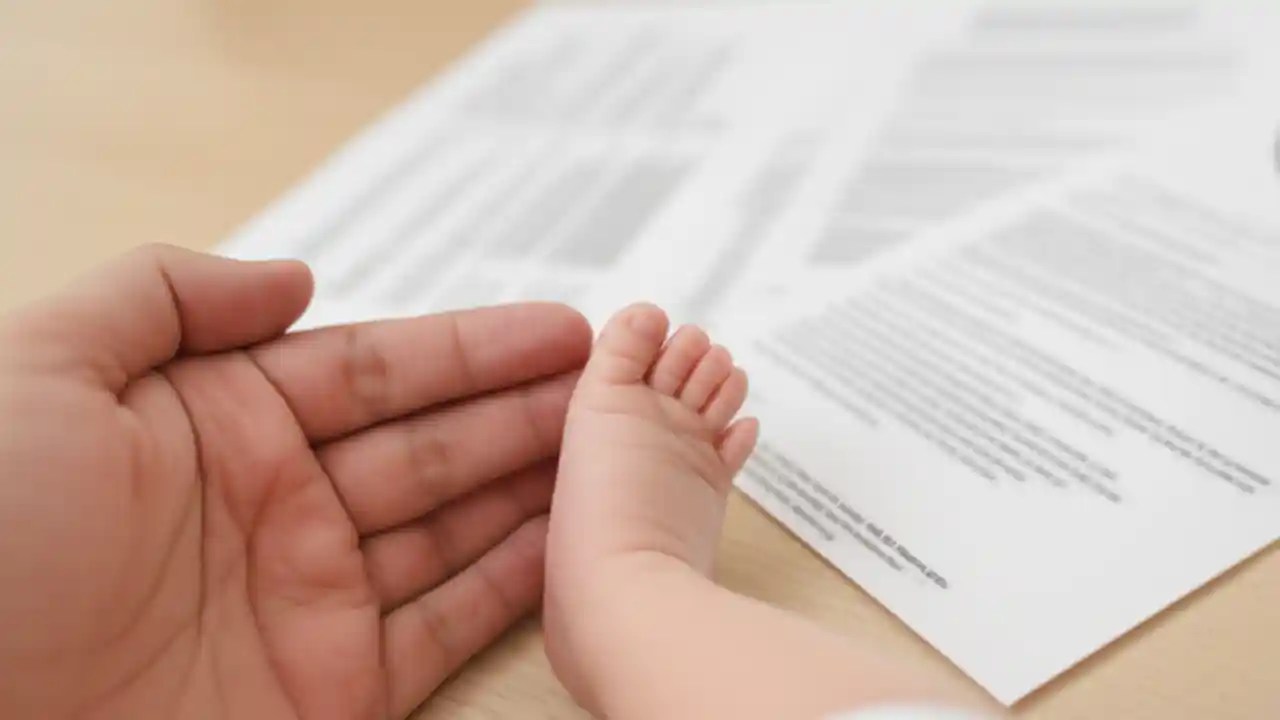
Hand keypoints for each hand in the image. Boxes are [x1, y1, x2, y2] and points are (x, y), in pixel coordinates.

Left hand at [0, 246, 590, 718]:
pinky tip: (569, 544)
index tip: (560, 327)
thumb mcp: (40, 373)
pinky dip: (512, 587)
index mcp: (215, 423)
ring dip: (536, 486)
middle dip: (528, 410)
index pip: (376, 369)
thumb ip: (163, 297)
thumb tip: (291, 279)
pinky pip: (444, 628)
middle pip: (434, 443)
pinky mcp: (332, 691)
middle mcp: (275, 505)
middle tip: (616, 383)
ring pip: (453, 527)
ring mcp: (308, 598)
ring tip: (617, 448)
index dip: (473, 347)